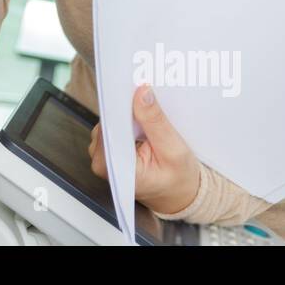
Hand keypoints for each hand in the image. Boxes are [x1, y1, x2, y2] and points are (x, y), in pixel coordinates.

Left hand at [86, 85, 201, 216]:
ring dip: (126, 110)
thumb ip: (155, 122)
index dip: (118, 109)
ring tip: (145, 102)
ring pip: (110, 121)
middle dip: (124, 107)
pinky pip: (115, 124)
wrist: (180, 193)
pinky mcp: (111, 145)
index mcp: (115, 170)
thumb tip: (141, 93)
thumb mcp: (174, 151)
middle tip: (142, 90)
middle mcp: (104, 162)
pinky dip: (128, 116)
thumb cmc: (178, 180)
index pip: (107, 132)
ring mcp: (105, 153)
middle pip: (107, 124)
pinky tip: (142, 111)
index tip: (131, 91)